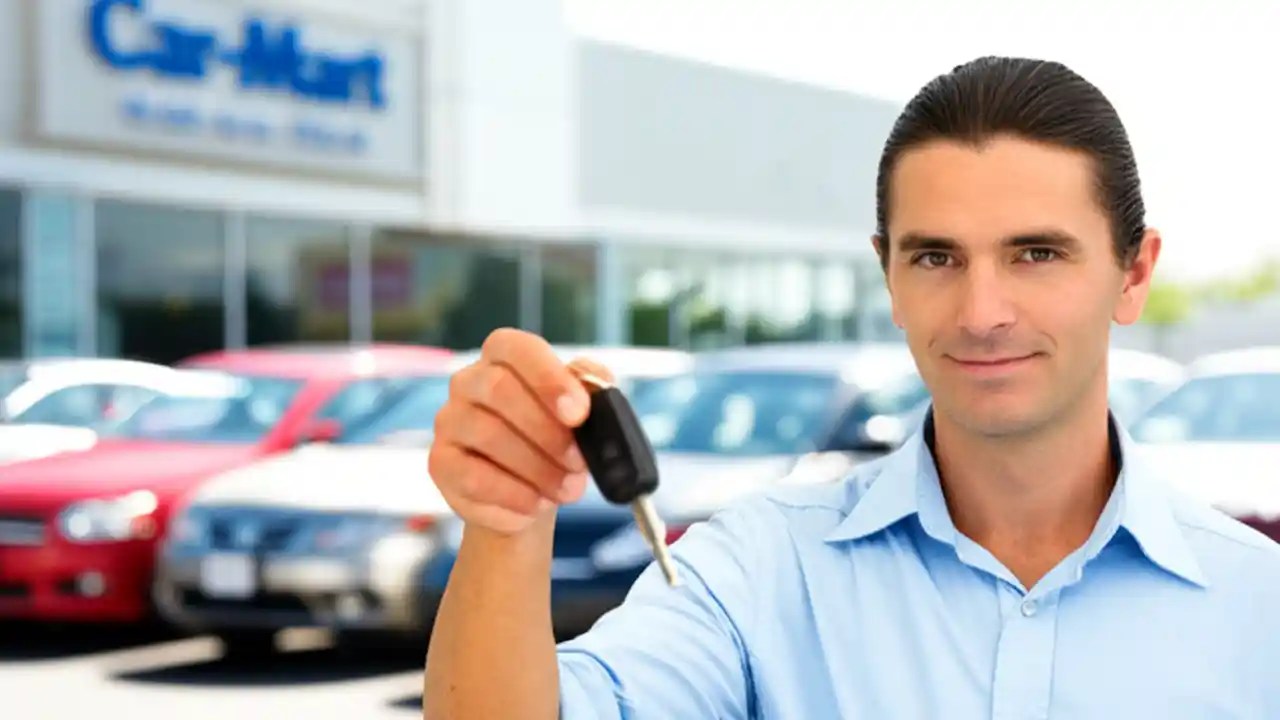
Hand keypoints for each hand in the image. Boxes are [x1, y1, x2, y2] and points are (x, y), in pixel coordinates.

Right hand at [429, 329, 614, 534]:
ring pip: (488, 435)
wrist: (529, 491)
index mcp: (505, 355)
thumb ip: (593, 389)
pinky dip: (513, 496)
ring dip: (536, 468)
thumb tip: (596, 393)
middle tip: (578, 462)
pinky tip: (536, 504)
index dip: (549, 378)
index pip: (518, 349)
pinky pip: (473, 478)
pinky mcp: (441, 463)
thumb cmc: (557, 438)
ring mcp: (449, 421)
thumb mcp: (583, 409)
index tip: (579, 414)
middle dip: (547, 431)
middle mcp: (468, 381)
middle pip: (499, 389)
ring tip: (566, 489)